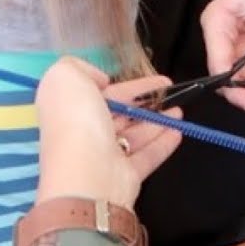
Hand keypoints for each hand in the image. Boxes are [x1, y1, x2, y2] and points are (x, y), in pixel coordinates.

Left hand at [35, 58, 182, 208]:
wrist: (86, 178)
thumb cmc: (76, 123)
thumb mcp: (65, 78)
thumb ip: (77, 67)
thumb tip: (99, 80)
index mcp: (68, 110)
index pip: (98, 92)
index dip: (121, 83)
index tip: (142, 76)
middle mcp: (84, 133)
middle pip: (117, 113)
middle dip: (142, 101)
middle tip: (169, 91)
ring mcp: (105, 156)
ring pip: (134, 134)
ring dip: (157, 121)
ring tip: (179, 111)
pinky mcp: (125, 176)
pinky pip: (147, 156)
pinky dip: (163, 143)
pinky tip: (178, 131)